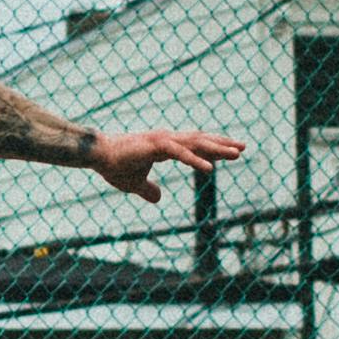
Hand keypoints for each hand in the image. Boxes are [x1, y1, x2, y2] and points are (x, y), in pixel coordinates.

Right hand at [89, 126, 242, 203]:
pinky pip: (180, 153)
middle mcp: (167, 140)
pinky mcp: (155, 146)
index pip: (195, 146)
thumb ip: (148, 189)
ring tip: (236, 154)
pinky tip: (210, 168)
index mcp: (164, 146)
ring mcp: (162, 141)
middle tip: (242, 148)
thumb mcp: (134, 183)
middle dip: (222, 144)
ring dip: (217, 149)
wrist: (96, 155)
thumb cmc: (113, 165)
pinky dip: (195, 160)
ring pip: (196, 144)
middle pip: (201, 141)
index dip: (213, 149)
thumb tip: (158, 198)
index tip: (231, 152)